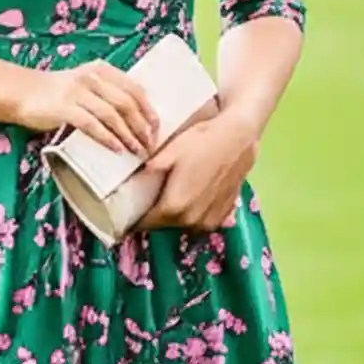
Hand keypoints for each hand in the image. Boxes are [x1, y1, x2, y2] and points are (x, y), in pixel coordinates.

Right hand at [15, 61, 159, 155]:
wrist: (21, 91)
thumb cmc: (56, 92)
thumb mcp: (85, 84)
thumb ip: (106, 92)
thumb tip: (134, 116)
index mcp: (101, 70)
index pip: (135, 89)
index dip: (149, 110)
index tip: (157, 128)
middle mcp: (92, 78)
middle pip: (127, 103)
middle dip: (142, 126)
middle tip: (149, 145)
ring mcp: (78, 92)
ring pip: (112, 115)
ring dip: (128, 135)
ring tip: (136, 150)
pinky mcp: (65, 108)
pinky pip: (92, 125)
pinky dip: (107, 138)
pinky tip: (116, 149)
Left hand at [136, 115, 259, 232]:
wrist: (239, 137)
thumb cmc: (202, 141)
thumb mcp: (170, 150)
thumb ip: (151, 168)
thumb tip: (134, 177)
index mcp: (174, 206)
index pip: (146, 224)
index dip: (133, 221)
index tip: (125, 216)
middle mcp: (192, 220)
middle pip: (164, 225)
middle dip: (152, 219)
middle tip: (142, 207)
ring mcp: (210, 220)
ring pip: (183, 225)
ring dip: (172, 218)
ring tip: (164, 204)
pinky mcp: (224, 214)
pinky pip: (201, 222)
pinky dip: (192, 215)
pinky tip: (190, 202)